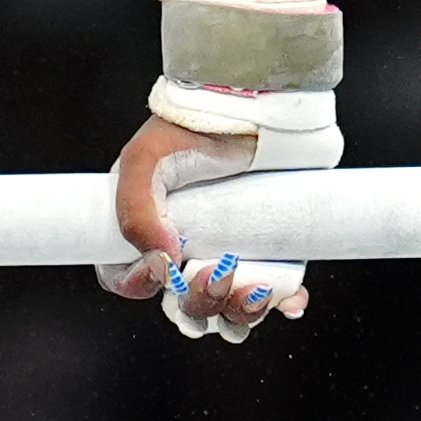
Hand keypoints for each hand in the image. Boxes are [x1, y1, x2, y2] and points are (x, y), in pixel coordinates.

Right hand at [99, 110, 304, 338]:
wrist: (250, 107)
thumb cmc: (190, 130)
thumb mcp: (144, 160)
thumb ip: (135, 211)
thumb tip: (163, 263)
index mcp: (148, 234)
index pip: (130, 279)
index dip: (140, 286)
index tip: (162, 272)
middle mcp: (187, 252)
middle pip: (185, 305)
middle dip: (201, 302)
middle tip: (217, 274)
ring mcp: (229, 256)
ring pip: (229, 311)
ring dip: (240, 313)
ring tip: (253, 289)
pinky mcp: (269, 254)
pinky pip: (275, 295)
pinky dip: (282, 303)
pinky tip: (290, 296)